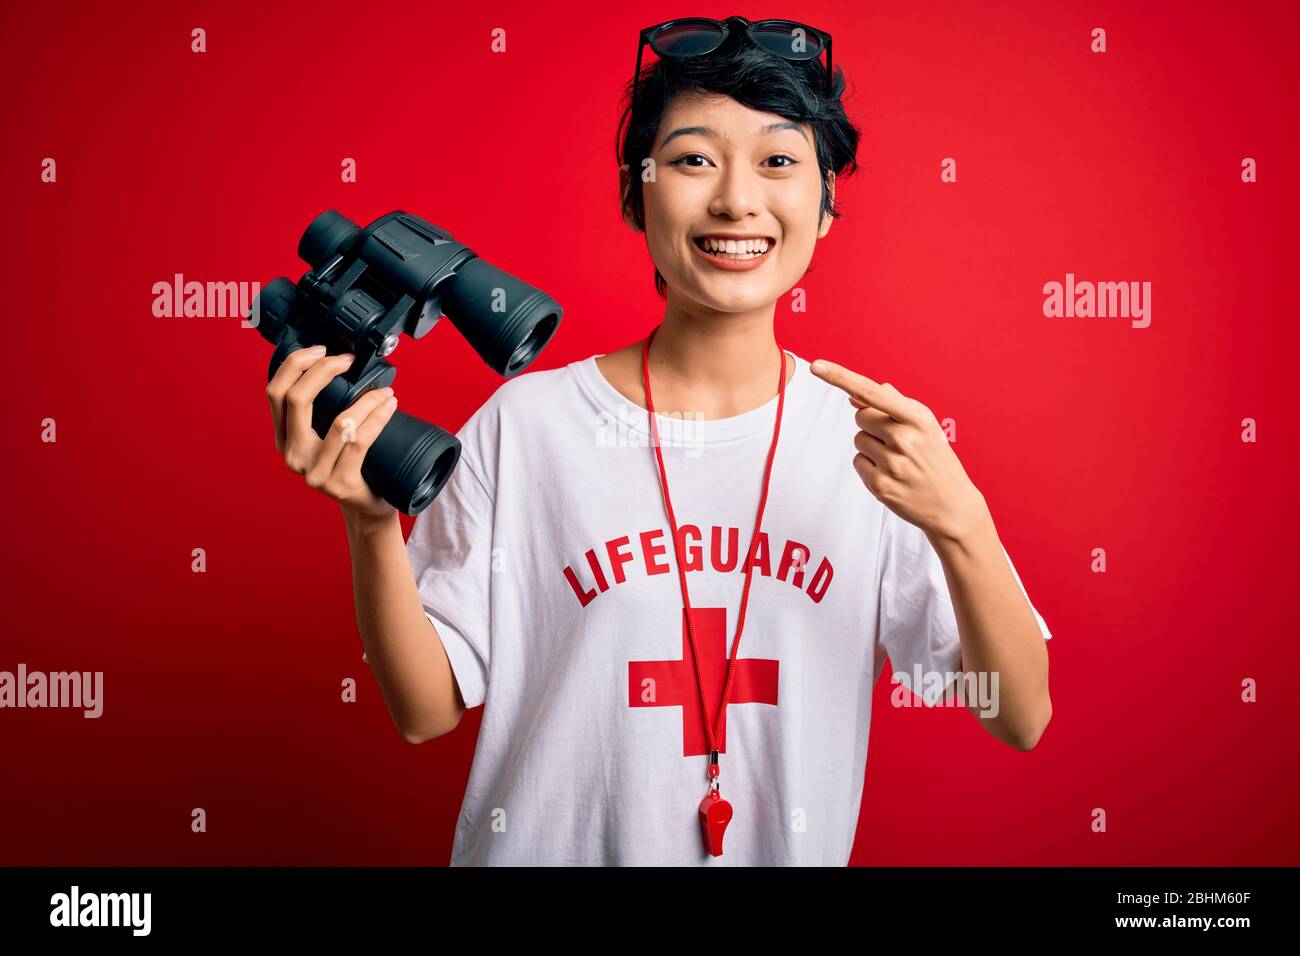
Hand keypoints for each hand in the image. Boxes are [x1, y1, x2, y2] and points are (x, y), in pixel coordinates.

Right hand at [266, 346, 399, 522]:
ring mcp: (313, 472)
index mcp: (284, 438)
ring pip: (338, 421)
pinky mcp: (338, 483)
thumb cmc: (352, 465)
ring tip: (384, 392)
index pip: (276, 392)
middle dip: (323, 370)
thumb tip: (341, 363)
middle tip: (348, 359)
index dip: (296, 365)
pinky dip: (377, 417)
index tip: (321, 349)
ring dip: (366, 399)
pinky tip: (388, 406)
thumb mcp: (326, 436)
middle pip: (296, 399)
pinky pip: (359, 441)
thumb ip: (322, 410)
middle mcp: (292, 455)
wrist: (367, 507)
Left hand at [809, 359, 988, 543]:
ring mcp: (892, 464)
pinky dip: (869, 466)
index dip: (840, 377)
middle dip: (872, 424)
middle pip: (860, 416)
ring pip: (858, 439)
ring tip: (897, 459)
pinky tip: (891, 474)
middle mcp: (904, 439)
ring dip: (871, 446)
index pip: (871, 392)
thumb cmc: (936, 459)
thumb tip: (854, 396)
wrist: (952, 505)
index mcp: (918, 418)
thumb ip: (892, 405)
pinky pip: (858, 462)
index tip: (816, 366)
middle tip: (896, 440)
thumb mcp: (926, 426)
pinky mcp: (880, 485)